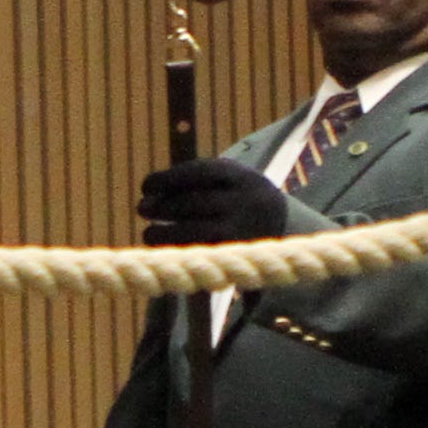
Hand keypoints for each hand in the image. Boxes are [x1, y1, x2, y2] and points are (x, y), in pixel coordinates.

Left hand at [139, 156, 288, 250]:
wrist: (284, 225)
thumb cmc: (238, 197)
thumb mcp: (227, 179)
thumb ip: (195, 180)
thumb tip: (149, 195)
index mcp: (241, 176)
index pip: (199, 173)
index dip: (167, 179)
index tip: (146, 186)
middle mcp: (245, 202)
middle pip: (195, 203)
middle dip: (163, 206)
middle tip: (142, 209)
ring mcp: (244, 230)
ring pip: (198, 233)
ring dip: (166, 234)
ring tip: (148, 233)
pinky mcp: (239, 255)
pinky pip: (204, 253)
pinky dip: (181, 250)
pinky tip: (165, 248)